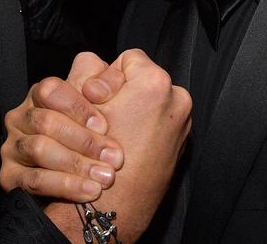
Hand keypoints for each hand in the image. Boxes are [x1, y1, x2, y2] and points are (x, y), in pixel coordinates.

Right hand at [1, 52, 126, 201]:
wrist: (92, 194)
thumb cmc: (105, 142)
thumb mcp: (113, 105)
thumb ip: (110, 83)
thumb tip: (99, 87)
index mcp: (44, 95)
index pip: (51, 90)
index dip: (79, 107)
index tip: (105, 125)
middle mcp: (23, 117)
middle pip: (46, 121)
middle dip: (84, 141)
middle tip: (113, 157)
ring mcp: (13, 147)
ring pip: (38, 149)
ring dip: (76, 164)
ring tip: (105, 176)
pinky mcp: (9, 176)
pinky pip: (33, 180)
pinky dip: (65, 186)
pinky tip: (90, 190)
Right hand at [63, 49, 190, 239]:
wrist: (115, 206)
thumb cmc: (97, 159)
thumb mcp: (84, 105)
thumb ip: (91, 73)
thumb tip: (95, 64)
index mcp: (155, 83)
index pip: (128, 59)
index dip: (106, 77)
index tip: (98, 100)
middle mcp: (177, 100)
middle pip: (143, 80)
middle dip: (123, 94)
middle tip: (106, 119)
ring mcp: (182, 123)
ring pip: (150, 101)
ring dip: (133, 111)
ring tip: (116, 134)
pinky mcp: (181, 143)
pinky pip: (159, 122)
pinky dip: (144, 128)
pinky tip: (127, 145)